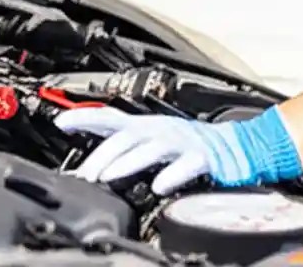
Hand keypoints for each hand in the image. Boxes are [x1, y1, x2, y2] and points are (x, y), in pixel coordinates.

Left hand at [54, 106, 302, 195]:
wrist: (241, 146)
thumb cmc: (195, 146)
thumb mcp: (156, 140)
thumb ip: (127, 146)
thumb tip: (93, 159)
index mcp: (148, 125)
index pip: (111, 117)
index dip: (86, 118)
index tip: (61, 122)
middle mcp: (163, 130)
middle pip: (126, 137)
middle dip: (102, 155)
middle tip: (84, 174)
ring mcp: (183, 142)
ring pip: (151, 148)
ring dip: (127, 162)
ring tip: (108, 176)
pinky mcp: (204, 158)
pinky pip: (186, 166)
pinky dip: (171, 175)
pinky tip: (159, 186)